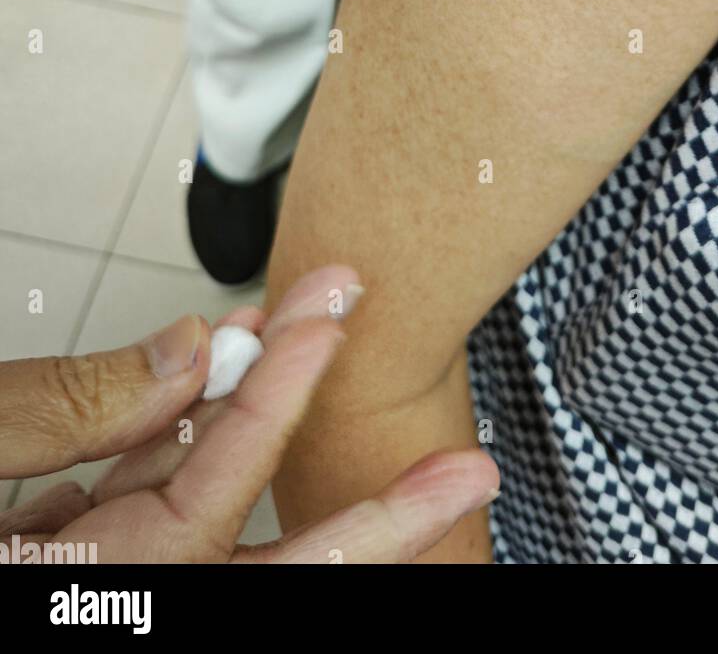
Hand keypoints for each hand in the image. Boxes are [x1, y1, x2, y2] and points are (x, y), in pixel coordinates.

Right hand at [0, 267, 498, 562]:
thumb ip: (65, 413)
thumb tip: (187, 351)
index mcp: (97, 598)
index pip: (220, 493)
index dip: (281, 391)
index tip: (328, 307)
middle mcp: (108, 594)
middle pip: (261, 553)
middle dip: (369, 514)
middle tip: (470, 470)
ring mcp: (83, 573)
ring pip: (196, 495)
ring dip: (254, 411)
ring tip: (322, 321)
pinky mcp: (59, 545)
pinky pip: (131, 484)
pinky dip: (167, 422)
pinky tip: (210, 357)